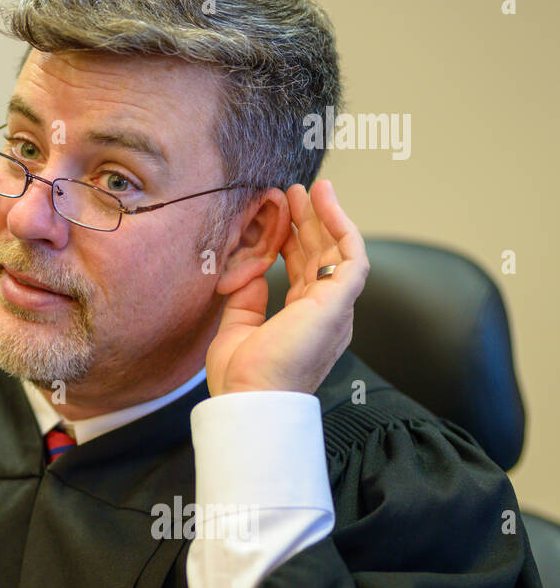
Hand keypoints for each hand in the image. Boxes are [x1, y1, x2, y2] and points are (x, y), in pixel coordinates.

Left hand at [206, 179, 368, 395]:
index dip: (292, 241)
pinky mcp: (339, 301)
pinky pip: (351, 254)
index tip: (277, 217)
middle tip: (292, 193)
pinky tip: (325, 201)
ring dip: (325, 217)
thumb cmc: (242, 377)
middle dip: (309, 222)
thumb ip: (247, 298)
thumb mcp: (237, 328)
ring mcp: (335, 308)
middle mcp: (325, 314)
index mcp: (304, 322)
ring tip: (310, 188)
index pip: (304, 272)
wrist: (250, 399)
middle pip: (322, 256)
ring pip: (338, 250)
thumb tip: (252, 270)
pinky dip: (341, 225)